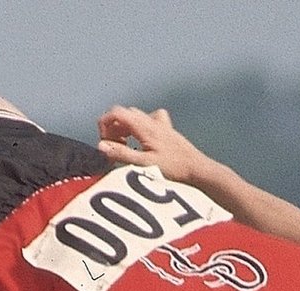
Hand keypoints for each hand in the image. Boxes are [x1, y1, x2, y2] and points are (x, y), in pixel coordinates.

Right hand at [95, 105, 213, 182]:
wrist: (198, 169)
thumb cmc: (174, 169)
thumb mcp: (144, 164)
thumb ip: (121, 154)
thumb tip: (101, 146)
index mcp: (144, 126)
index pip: (115, 112)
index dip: (104, 125)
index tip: (105, 143)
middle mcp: (152, 120)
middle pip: (123, 114)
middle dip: (113, 129)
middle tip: (116, 149)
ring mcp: (161, 124)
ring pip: (135, 116)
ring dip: (125, 128)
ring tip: (127, 148)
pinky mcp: (167, 130)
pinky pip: (149, 120)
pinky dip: (140, 128)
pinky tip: (143, 142)